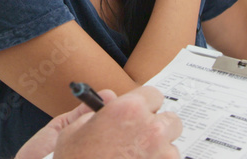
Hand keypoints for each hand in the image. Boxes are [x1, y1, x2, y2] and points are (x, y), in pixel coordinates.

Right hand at [28, 86, 180, 158]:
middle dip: (158, 126)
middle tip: (140, 137)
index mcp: (129, 109)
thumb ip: (97, 111)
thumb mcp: (75, 129)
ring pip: (172, 145)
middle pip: (171, 119)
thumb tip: (108, 102)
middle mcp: (150, 128)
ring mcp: (162, 154)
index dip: (145, 104)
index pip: (153, 94)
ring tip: (136, 157)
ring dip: (159, 149)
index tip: (139, 112)